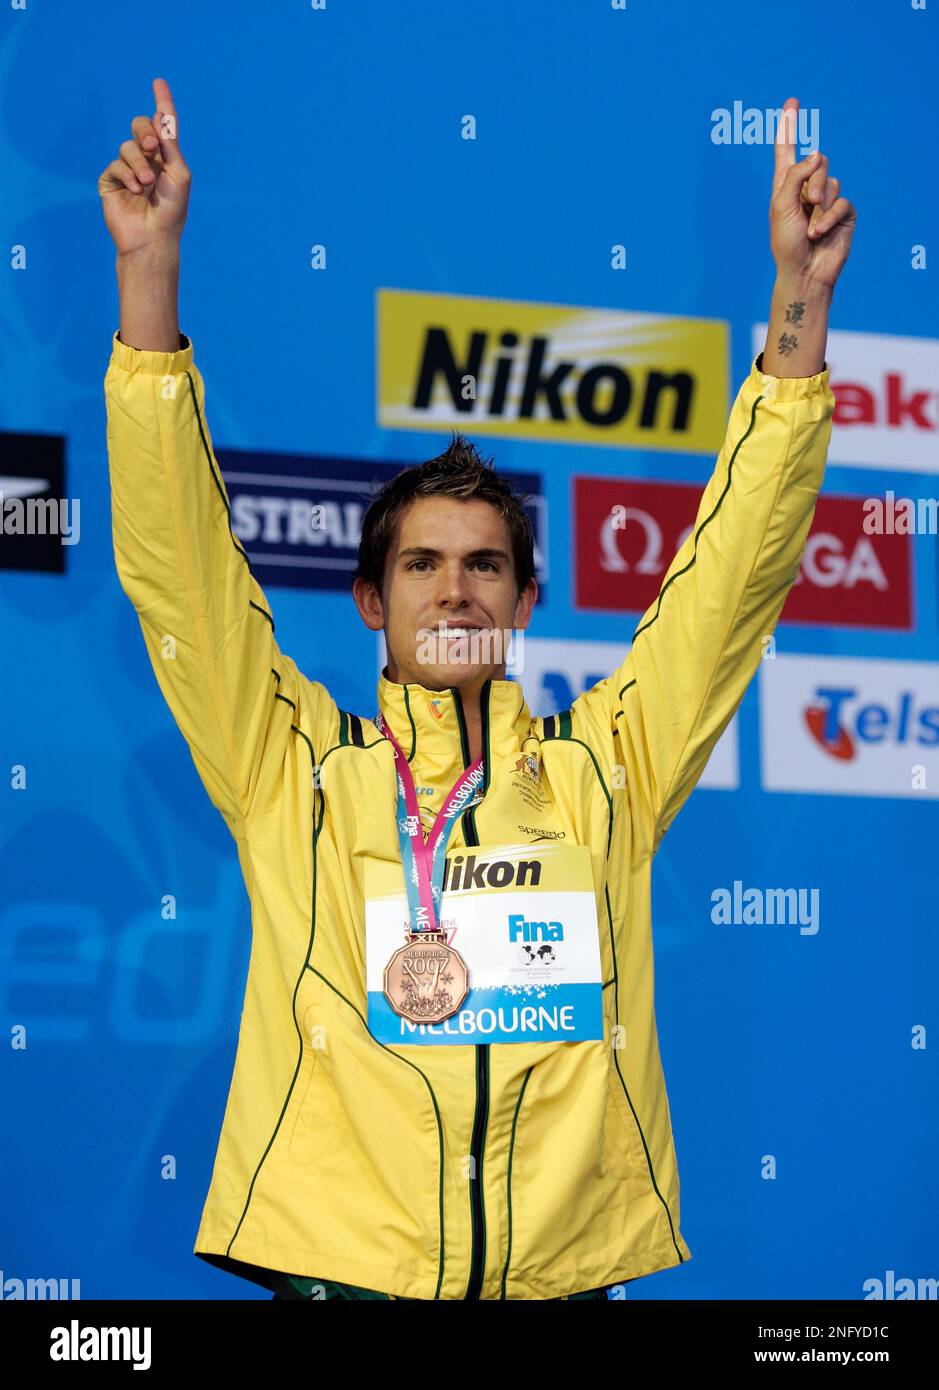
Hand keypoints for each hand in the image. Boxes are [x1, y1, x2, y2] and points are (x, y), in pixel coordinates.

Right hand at [98, 78, 190, 256]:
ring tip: (147, 183)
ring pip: (127, 146)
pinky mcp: (110, 181)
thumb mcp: (178, 174)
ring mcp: (127, 170)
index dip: (162, 103)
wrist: (153, 238)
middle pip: (140, 126)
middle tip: (154, 147)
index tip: (159, 82)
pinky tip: (136, 189)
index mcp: (166, 158)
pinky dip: (127, 174)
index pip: (162, 125)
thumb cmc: (171, 211)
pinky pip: (115, 164)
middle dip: (146, 132)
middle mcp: (146, 160)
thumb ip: (170, 146)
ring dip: (140, 163)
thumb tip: (161, 117)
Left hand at [770, 97, 856, 289]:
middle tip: (807, 203)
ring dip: (820, 206)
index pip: (787, 150)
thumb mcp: (781, 205)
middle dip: (813, 182)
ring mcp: (826, 200)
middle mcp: (806, 188)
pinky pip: (842, 200)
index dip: (789, 127)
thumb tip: (818, 153)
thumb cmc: (786, 243)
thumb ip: (795, 175)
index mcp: (785, 185)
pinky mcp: (843, 213)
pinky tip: (820, 233)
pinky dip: (830, 216)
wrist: (804, 272)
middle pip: (817, 163)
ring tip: (811, 228)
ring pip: (831, 181)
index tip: (792, 103)